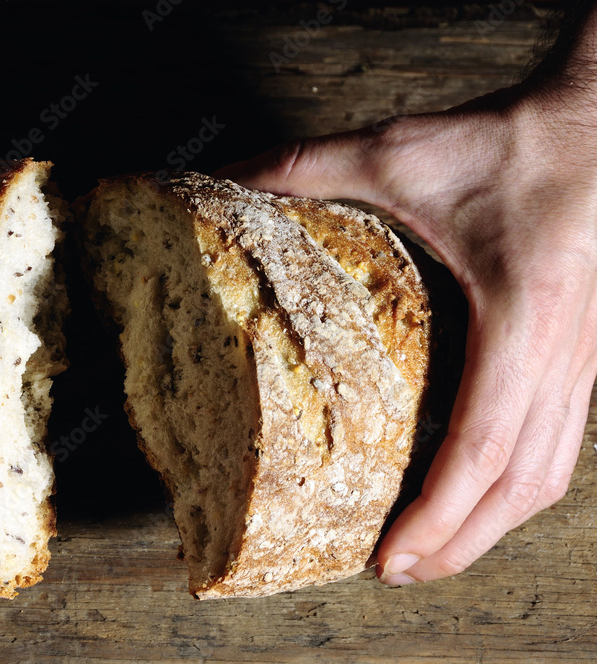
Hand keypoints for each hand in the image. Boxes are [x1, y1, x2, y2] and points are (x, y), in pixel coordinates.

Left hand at [217, 79, 596, 584]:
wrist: (595, 124)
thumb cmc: (509, 141)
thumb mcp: (402, 150)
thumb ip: (312, 164)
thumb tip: (233, 179)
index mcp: (523, 318)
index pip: (484, 446)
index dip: (438, 515)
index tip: (391, 557)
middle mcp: (562, 356)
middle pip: (522, 485)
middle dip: (460, 544)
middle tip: (397, 574)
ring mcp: (582, 361)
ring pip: (551, 475)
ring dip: (493, 528)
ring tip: (433, 555)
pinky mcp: (580, 355)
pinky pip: (561, 445)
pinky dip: (518, 489)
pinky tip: (481, 498)